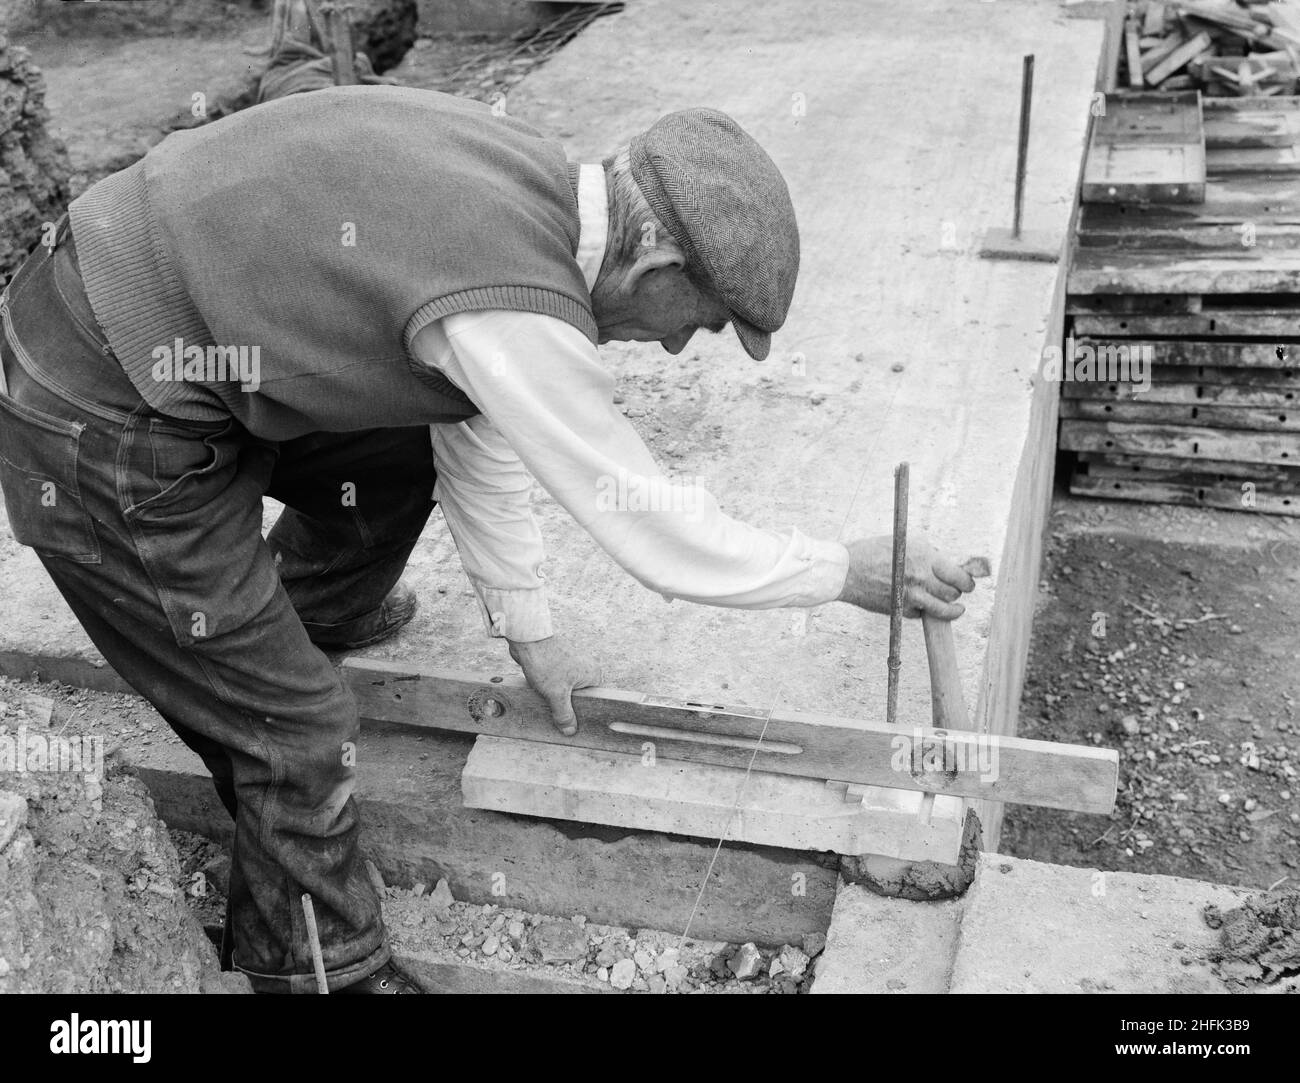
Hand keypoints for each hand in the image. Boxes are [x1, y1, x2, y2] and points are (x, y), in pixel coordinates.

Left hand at [507, 635, 602, 735]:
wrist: (527, 639)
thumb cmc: (545, 662)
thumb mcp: (556, 694)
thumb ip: (564, 714)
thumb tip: (570, 731)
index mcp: (593, 674)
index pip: (594, 701)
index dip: (583, 714)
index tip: (573, 725)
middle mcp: (586, 668)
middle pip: (579, 698)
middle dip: (567, 707)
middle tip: (558, 719)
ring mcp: (572, 666)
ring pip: (566, 691)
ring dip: (556, 699)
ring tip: (548, 704)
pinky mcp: (558, 665)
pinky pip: (557, 684)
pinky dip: (550, 690)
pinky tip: (542, 695)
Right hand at [838, 534, 989, 619]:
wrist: (846, 571)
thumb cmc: (872, 552)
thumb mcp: (904, 543)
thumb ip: (927, 554)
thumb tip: (946, 565)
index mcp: (924, 557)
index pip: (958, 574)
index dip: (967, 580)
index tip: (968, 582)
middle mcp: (921, 577)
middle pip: (954, 592)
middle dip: (958, 592)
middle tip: (958, 592)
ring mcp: (912, 596)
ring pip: (944, 609)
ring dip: (952, 610)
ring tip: (956, 609)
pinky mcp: (902, 610)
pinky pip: (923, 614)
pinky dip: (926, 611)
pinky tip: (925, 607)